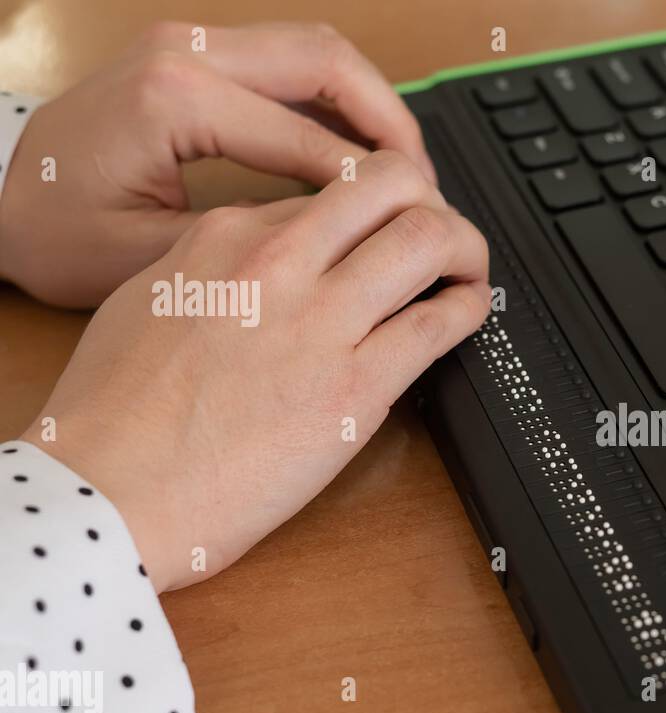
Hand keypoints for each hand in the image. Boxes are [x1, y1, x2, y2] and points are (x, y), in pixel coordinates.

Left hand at [0, 21, 434, 307]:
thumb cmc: (53, 228)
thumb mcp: (149, 258)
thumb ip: (246, 244)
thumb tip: (330, 246)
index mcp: (177, 100)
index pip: (310, 137)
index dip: (372, 189)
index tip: (412, 227)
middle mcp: (188, 56)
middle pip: (328, 61)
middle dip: (390, 121)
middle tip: (424, 183)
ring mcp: (192, 49)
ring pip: (316, 52)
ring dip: (369, 104)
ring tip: (402, 168)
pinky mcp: (196, 59)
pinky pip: (290, 63)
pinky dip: (336, 101)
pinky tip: (357, 152)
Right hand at [22, 150, 488, 592]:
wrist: (110, 489)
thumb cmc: (115, 414)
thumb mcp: (151, 302)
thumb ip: (216, 270)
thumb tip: (268, 264)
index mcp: (225, 238)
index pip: (331, 191)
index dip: (373, 208)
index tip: (387, 230)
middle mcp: (278, 263)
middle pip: (390, 186)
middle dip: (432, 200)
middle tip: (442, 233)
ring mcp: (321, 322)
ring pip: (428, 239)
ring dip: (465, 247)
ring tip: (469, 270)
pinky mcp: (354, 389)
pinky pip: (437, 324)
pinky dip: (470, 309)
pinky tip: (470, 312)